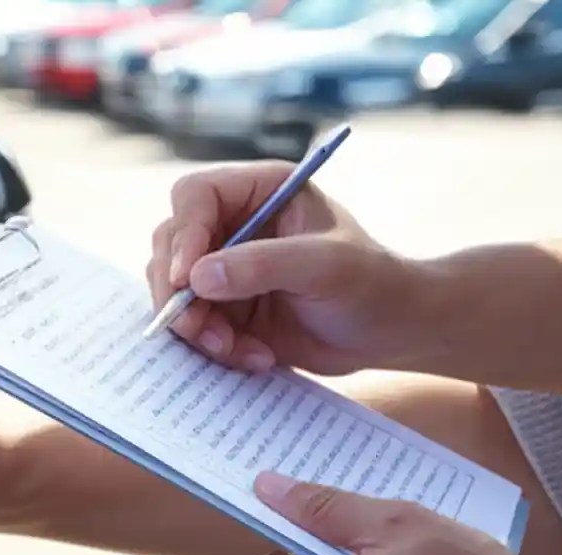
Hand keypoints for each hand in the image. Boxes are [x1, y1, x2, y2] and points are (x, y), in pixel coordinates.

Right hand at [149, 162, 418, 375]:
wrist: (390, 332)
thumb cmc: (372, 285)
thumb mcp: (326, 268)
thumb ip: (263, 265)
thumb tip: (197, 278)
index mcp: (260, 191)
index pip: (196, 196)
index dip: (184, 234)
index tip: (186, 278)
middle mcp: (234, 223)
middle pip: (171, 243)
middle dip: (178, 290)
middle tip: (195, 327)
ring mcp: (224, 266)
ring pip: (173, 288)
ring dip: (195, 325)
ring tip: (234, 349)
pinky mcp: (224, 306)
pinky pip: (192, 323)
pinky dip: (213, 346)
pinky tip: (254, 356)